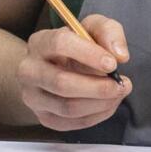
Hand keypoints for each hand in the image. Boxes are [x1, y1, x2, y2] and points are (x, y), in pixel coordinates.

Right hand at [16, 14, 130, 130]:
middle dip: (98, 87)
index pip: (60, 44)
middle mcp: (29, 70)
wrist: (53, 68)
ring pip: (68, 107)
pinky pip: (72, 123)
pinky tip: (108, 104)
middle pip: (61, 83)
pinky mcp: (44, 117)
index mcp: (40, 42)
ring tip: (118, 93)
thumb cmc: (76, 46)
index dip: (88, 54)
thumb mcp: (93, 28)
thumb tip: (119, 55)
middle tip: (121, 85)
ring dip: (100, 103)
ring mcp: (33, 97)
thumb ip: (108, 32)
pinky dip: (97, 116)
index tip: (113, 64)